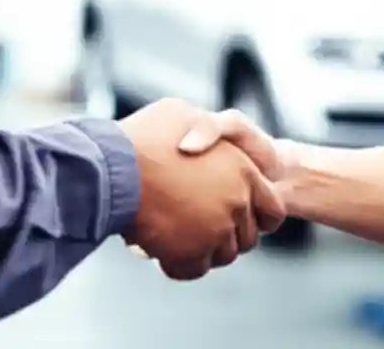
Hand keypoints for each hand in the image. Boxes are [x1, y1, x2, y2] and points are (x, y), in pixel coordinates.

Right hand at [118, 99, 285, 279]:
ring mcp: (216, 231)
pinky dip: (178, 264)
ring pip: (221, 256)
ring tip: (175, 236)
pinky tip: (160, 249)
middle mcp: (236, 203)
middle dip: (226, 236)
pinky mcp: (191, 253)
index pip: (272, 209)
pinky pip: (193, 270)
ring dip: (202, 250)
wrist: (110, 168)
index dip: (258, 217)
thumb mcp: (181, 113)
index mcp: (244, 171)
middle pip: (246, 238)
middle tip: (198, 227)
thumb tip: (201, 140)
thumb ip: (203, 129)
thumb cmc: (142, 138)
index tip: (238, 218)